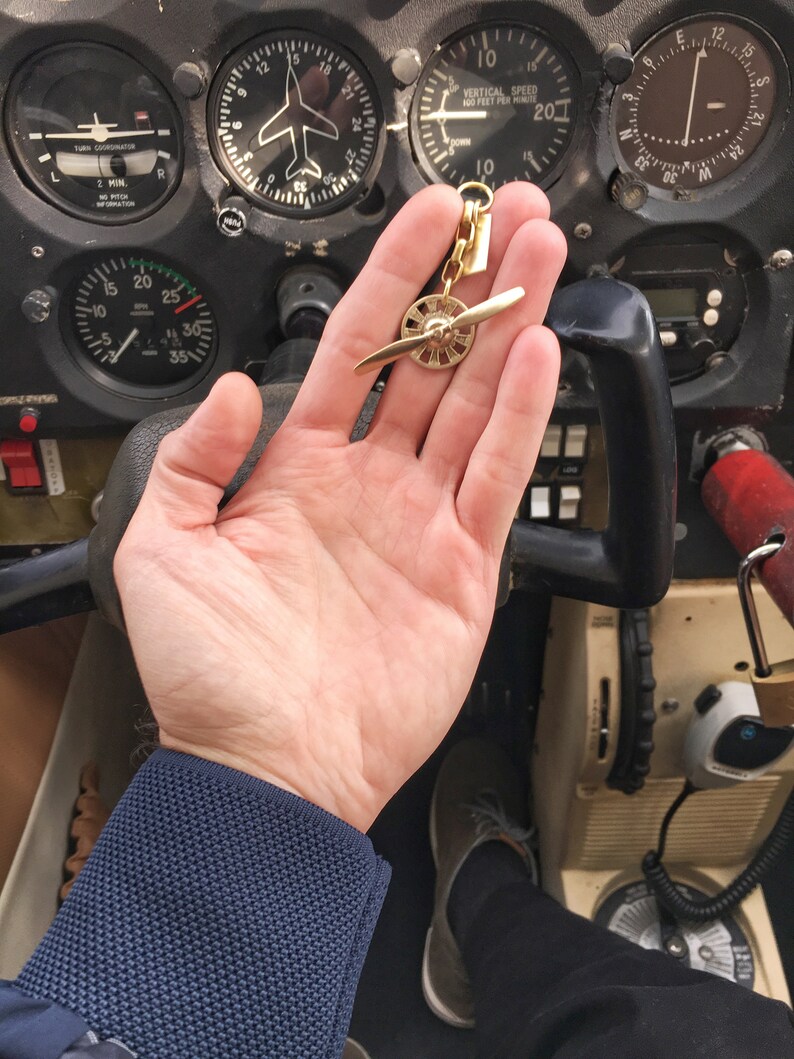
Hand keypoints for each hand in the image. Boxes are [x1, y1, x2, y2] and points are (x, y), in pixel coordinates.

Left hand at [114, 183, 566, 830]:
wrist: (267, 768)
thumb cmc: (209, 675)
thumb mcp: (160, 549)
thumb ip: (191, 458)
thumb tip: (235, 390)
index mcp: (300, 468)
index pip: (357, 347)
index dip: (395, 279)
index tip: (430, 218)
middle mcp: (368, 483)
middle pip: (433, 361)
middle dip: (472, 286)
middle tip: (510, 218)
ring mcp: (421, 521)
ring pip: (476, 403)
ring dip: (510, 329)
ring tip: (540, 259)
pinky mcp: (465, 567)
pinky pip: (498, 478)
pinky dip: (522, 417)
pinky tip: (538, 356)